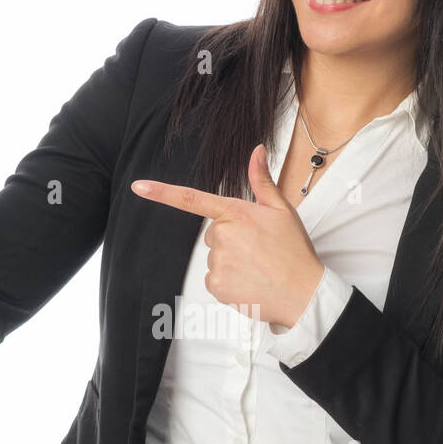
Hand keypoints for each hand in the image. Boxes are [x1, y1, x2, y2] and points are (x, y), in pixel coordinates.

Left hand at [131, 144, 325, 327]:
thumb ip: (262, 180)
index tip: (138, 187)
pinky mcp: (217, 285)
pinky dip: (229, 282)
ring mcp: (218, 261)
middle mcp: (222, 235)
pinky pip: (215, 280)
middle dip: (231, 240)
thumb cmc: (294, 251)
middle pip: (214, 235)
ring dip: (232, 262)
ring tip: (257, 268)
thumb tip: (256, 150)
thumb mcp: (281, 210)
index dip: (162, 193)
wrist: (303, 293)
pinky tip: (250, 282)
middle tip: (258, 250)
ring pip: (216, 258)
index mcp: (236, 213)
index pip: (192, 199)